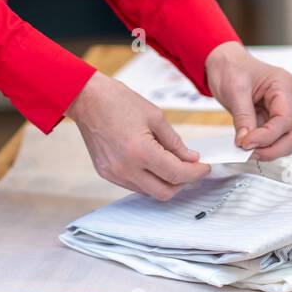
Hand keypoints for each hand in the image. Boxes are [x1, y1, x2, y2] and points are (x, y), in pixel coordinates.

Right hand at [66, 70, 210, 199]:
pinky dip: (148, 179)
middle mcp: (126, 169)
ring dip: (165, 182)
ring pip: (149, 192)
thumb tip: (190, 158)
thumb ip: (174, 142)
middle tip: (191, 168)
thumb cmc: (119, 101)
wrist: (86, 99)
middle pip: (165, 192)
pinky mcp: (106, 173)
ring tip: (172, 164)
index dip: (195, 173)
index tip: (204, 167)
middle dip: (183, 182)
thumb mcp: (155, 116)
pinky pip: (134, 185)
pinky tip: (152, 164)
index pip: (177, 174)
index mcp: (141, 152)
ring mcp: (114, 174)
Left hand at [204, 42, 291, 160]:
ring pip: (287, 140)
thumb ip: (242, 117)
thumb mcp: (234, 90)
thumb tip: (245, 143)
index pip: (284, 120)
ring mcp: (281, 109)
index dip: (266, 137)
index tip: (246, 143)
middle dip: (273, 148)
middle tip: (249, 153)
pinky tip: (247, 146)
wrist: (223, 62)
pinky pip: (273, 138)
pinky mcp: (271, 118)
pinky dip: (262, 146)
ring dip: (268, 150)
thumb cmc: (230, 67)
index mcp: (282, 85)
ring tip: (246, 150)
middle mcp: (287, 99)